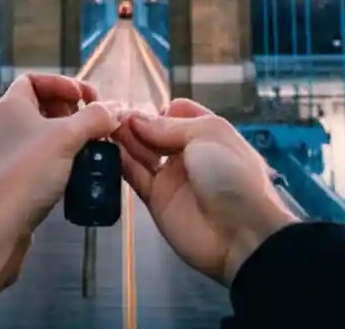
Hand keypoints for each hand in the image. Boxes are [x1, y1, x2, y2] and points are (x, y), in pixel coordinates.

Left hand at [0, 74, 118, 327]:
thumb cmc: (26, 172)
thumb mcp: (65, 138)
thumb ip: (93, 118)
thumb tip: (115, 109)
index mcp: (11, 106)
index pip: (34, 80)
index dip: (62, 83)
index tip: (86, 98)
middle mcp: (7, 126)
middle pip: (43, 107)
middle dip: (72, 112)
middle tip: (96, 124)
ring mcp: (9, 155)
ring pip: (45, 137)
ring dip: (71, 138)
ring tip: (94, 148)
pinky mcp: (15, 182)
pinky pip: (43, 162)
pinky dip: (63, 162)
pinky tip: (80, 173)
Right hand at [113, 98, 296, 285]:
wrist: (240, 234)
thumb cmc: (230, 174)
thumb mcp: (207, 135)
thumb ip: (169, 127)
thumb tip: (136, 119)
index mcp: (207, 133)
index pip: (177, 112)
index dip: (160, 110)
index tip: (142, 111)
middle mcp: (188, 152)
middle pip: (155, 131)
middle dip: (137, 123)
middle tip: (113, 118)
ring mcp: (171, 176)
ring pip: (142, 152)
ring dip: (125, 139)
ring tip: (104, 129)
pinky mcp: (156, 199)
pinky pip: (136, 176)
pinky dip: (121, 163)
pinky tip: (106, 150)